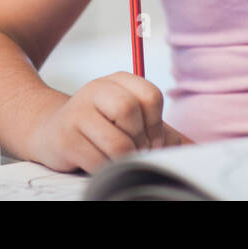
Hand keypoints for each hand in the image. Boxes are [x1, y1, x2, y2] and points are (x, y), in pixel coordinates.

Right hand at [26, 71, 191, 172]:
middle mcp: (95, 89)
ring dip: (123, 158)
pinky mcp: (66, 138)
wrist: (51, 132)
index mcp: (117, 80)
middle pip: (130, 111)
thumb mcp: (130, 121)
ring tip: (116, 158)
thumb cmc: (101, 129)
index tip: (151, 140)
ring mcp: (77, 113)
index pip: (150, 95)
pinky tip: (98, 162)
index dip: (156, 124)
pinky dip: (105, 168)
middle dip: (139, 140)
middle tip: (134, 150)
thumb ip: (160, 131)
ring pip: (118, 142)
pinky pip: (98, 160)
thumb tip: (196, 149)